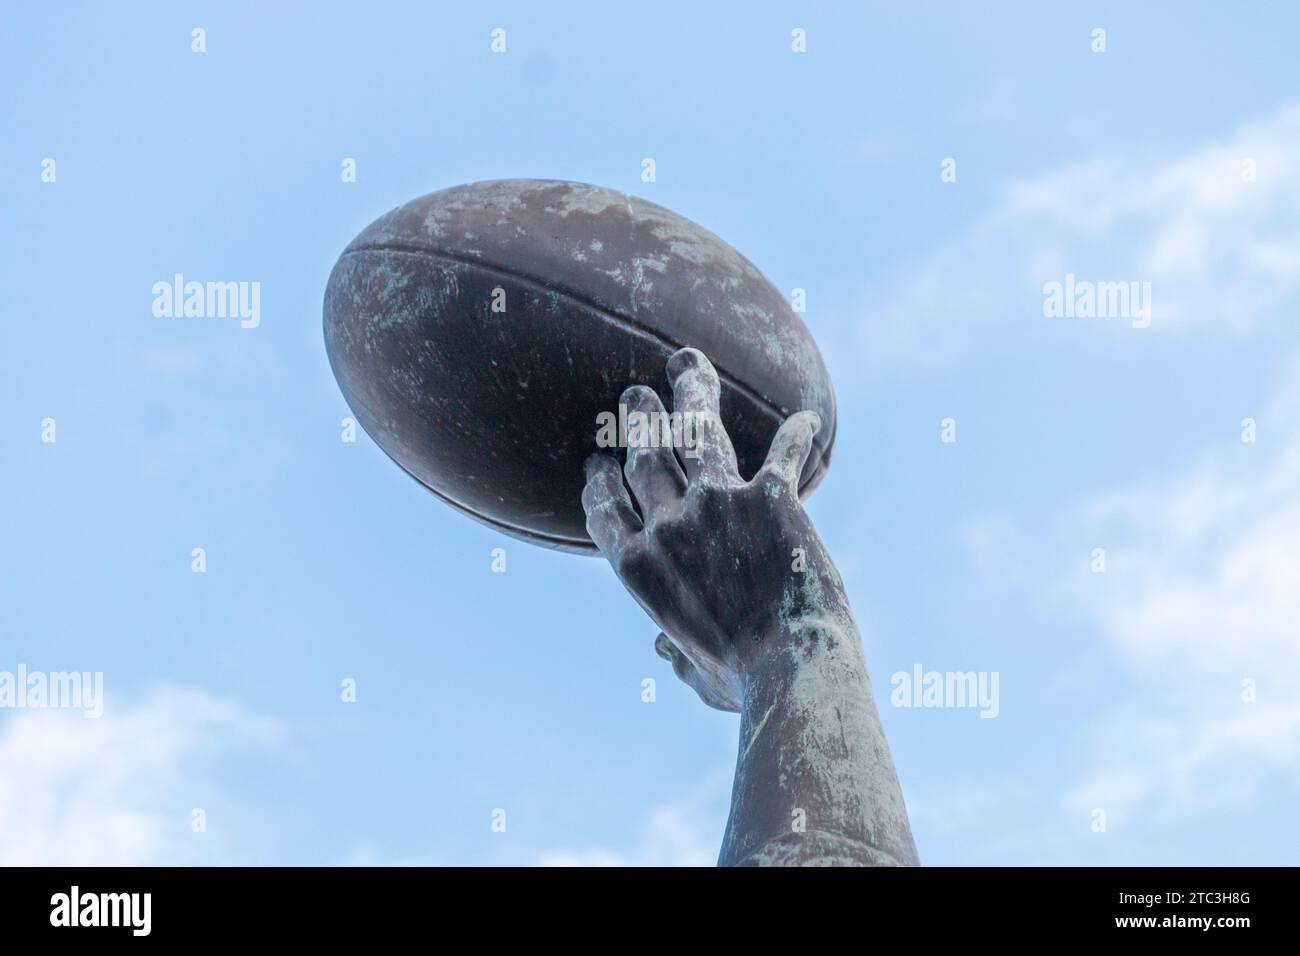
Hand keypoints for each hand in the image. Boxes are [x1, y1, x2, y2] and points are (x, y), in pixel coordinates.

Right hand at [581, 347, 837, 711]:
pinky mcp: (772, 497)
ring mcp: (717, 504)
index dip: (599, 480)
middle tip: (633, 397)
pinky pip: (786, 452)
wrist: (790, 671)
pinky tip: (808, 418)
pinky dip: (799, 434)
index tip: (599, 463)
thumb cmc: (741, 683)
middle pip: (643, 456)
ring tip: (685, 364)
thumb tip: (662, 657)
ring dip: (688, 392)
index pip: (604, 508)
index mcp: (637, 567)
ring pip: (693, 430)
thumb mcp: (695, 673)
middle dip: (636, 420)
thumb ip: (675, 656)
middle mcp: (667, 525)